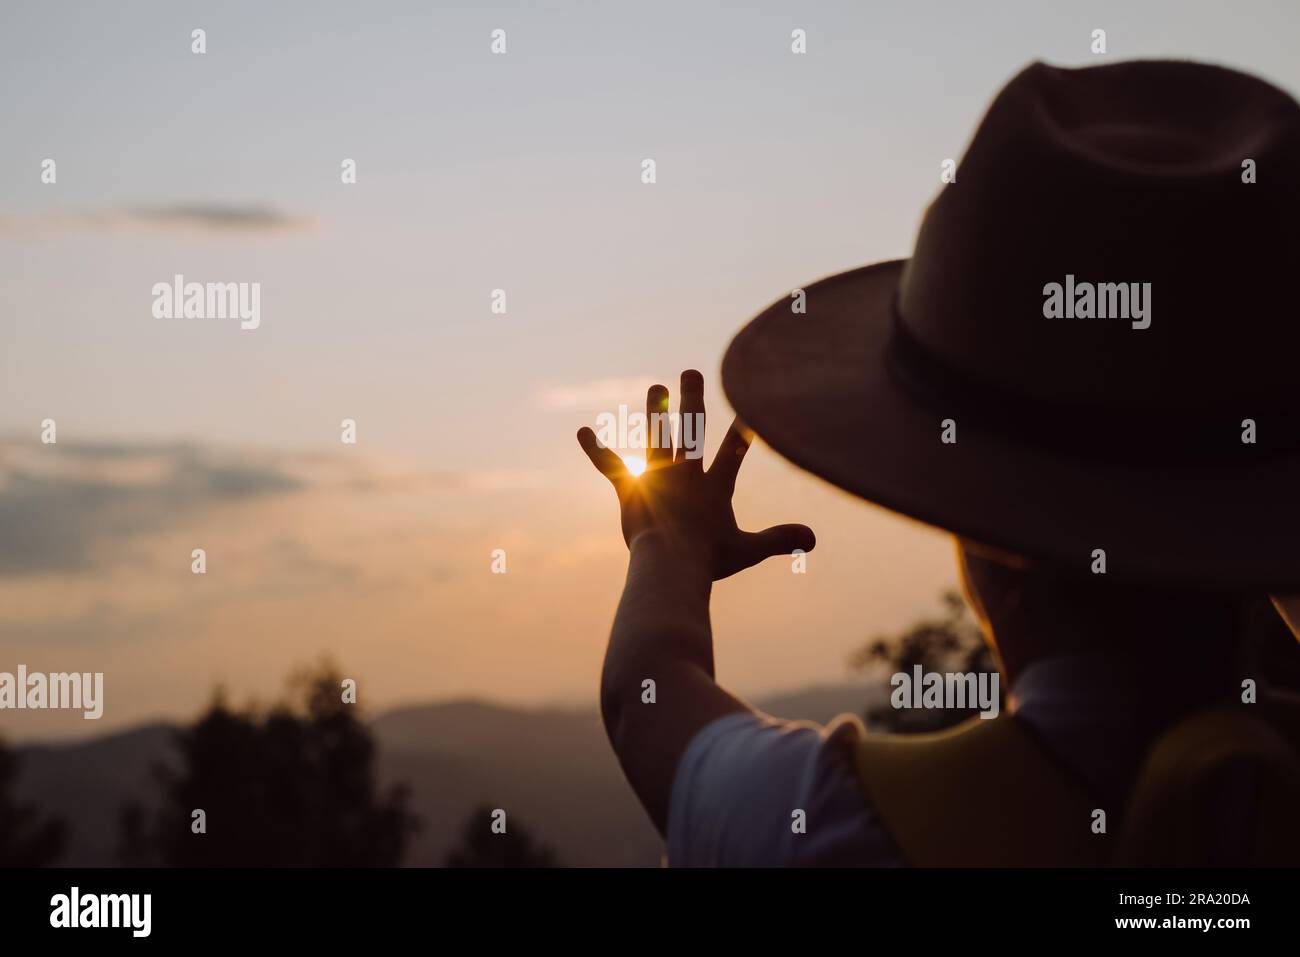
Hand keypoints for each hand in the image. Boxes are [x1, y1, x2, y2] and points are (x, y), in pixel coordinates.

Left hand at [577, 369, 814, 579]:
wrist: (670, 565)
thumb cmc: (709, 560)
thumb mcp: (748, 551)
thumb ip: (780, 539)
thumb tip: (813, 539)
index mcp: (714, 488)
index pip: (734, 452)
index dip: (743, 428)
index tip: (751, 404)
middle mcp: (685, 475)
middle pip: (690, 431)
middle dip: (691, 399)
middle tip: (691, 371)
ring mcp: (656, 479)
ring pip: (656, 439)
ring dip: (655, 412)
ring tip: (655, 387)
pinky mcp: (629, 491)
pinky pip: (610, 467)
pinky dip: (596, 450)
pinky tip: (582, 433)